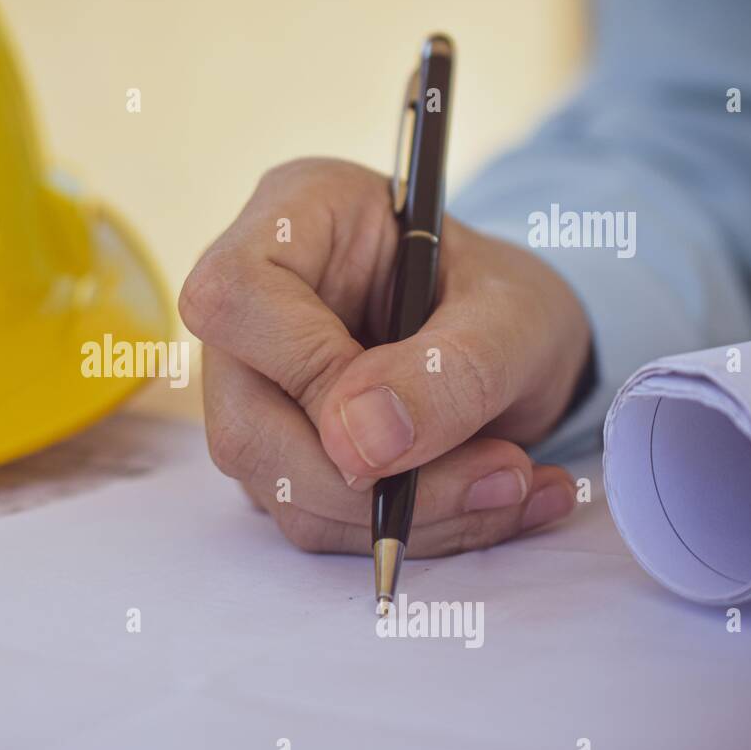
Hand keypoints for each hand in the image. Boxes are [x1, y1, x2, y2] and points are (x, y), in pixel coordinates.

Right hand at [179, 158, 589, 556]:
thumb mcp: (516, 317)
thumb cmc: (504, 299)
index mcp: (292, 221)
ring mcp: (253, 390)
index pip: (234, 297)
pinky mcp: (279, 455)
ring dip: (407, 514)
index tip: (401, 419)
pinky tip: (491, 501)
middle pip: (244, 423)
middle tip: (503, 478)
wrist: (514, 345)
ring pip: (282, 490)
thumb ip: (452, 370)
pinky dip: (413, 528)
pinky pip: (321, 521)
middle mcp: (249, 311)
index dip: (304, 370)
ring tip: (515, 484)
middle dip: (374, 484)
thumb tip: (359, 445)